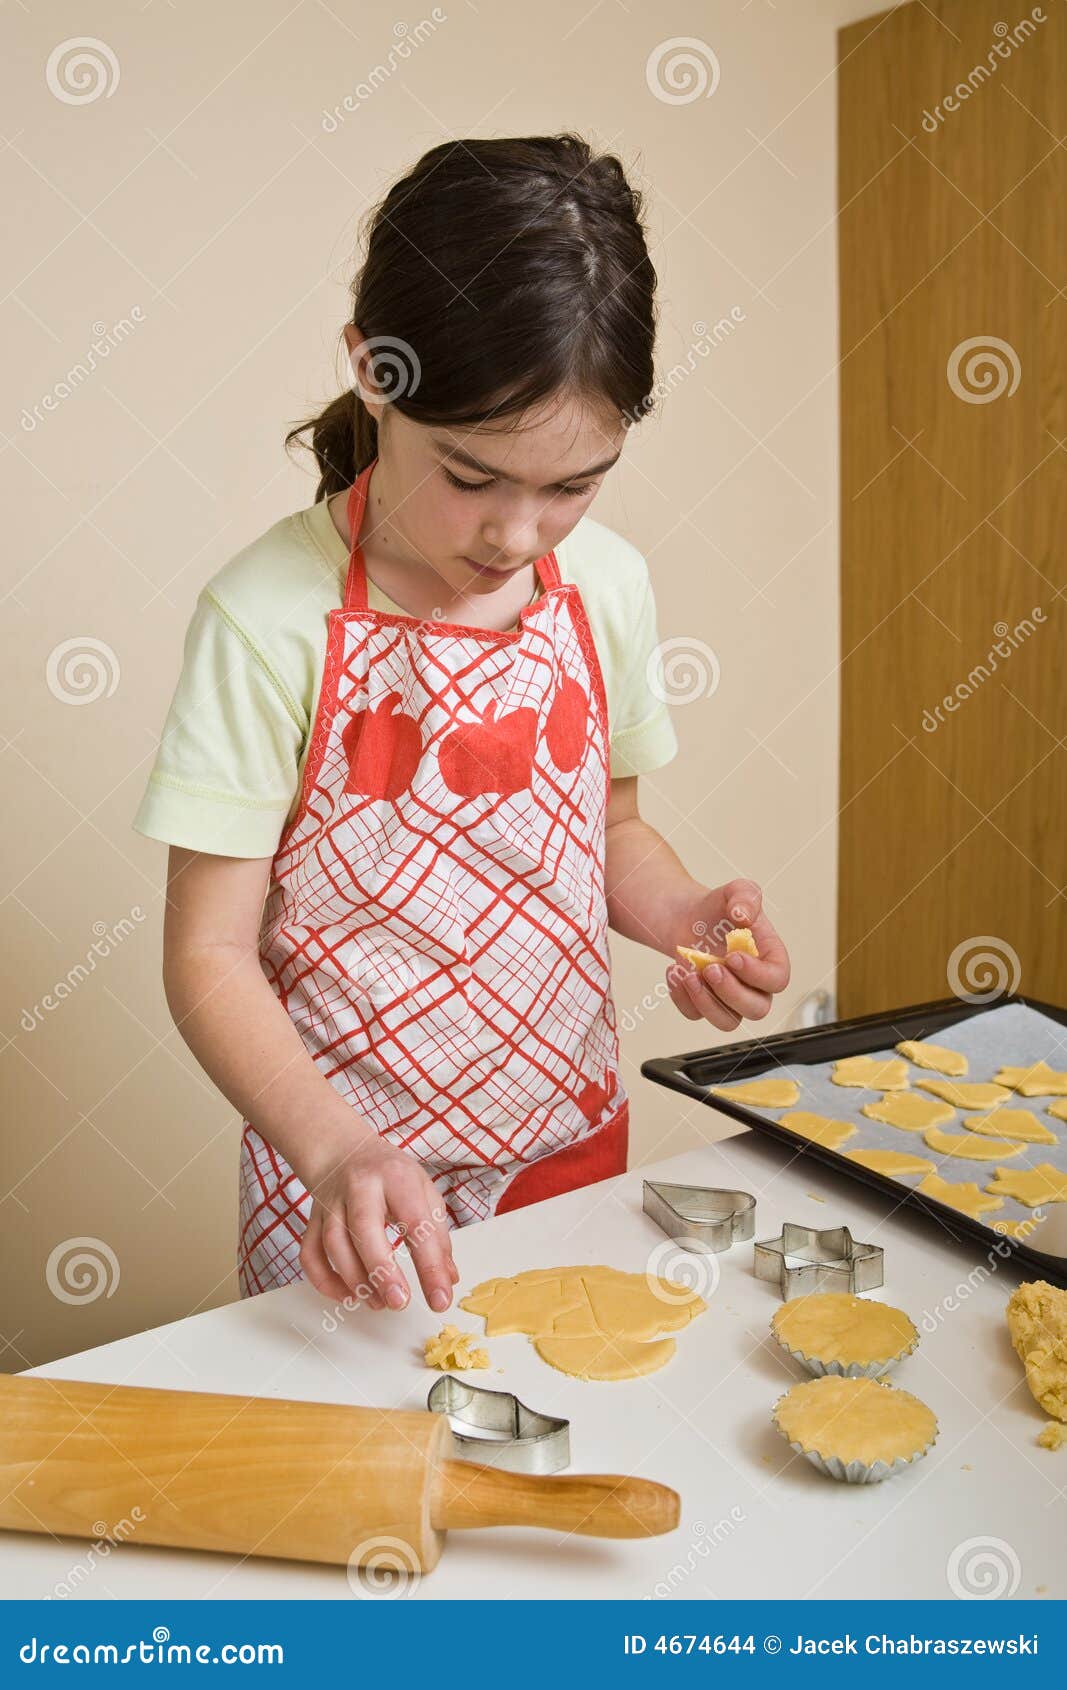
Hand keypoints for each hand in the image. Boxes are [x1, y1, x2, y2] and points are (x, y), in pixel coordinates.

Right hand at [297, 1132, 458, 1314]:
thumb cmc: (390, 1175)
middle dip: (381, 1271)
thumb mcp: (423, 1190)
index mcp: (396, 1177)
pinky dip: (326, 1282)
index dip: (430, 1265)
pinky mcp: (312, 1220)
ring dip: (355, 1281)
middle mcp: (360, 1186)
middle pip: (364, 1228)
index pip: (416, 1222)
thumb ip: (437, 1234)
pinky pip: (310, 1255)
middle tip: (399, 1302)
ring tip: (379, 1302)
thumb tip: (447, 1278)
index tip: (440, 1299)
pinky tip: (348, 1295)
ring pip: (334, 1244)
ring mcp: (332, 1203)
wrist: (343, 1151)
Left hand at [666, 878, 789, 1031]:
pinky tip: (673, 971)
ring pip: (728, 1022)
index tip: (732, 956)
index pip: (777, 979)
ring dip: (707, 1003)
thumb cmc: (719, 908)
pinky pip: (695, 1015)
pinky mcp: (704, 1004)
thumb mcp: (737, 891)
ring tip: (688, 974)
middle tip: (709, 968)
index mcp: (771, 960)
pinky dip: (681, 998)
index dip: (757, 974)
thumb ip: (746, 897)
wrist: (688, 917)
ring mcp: (730, 999)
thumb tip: (742, 916)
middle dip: (731, 992)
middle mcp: (755, 985)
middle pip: (757, 1009)